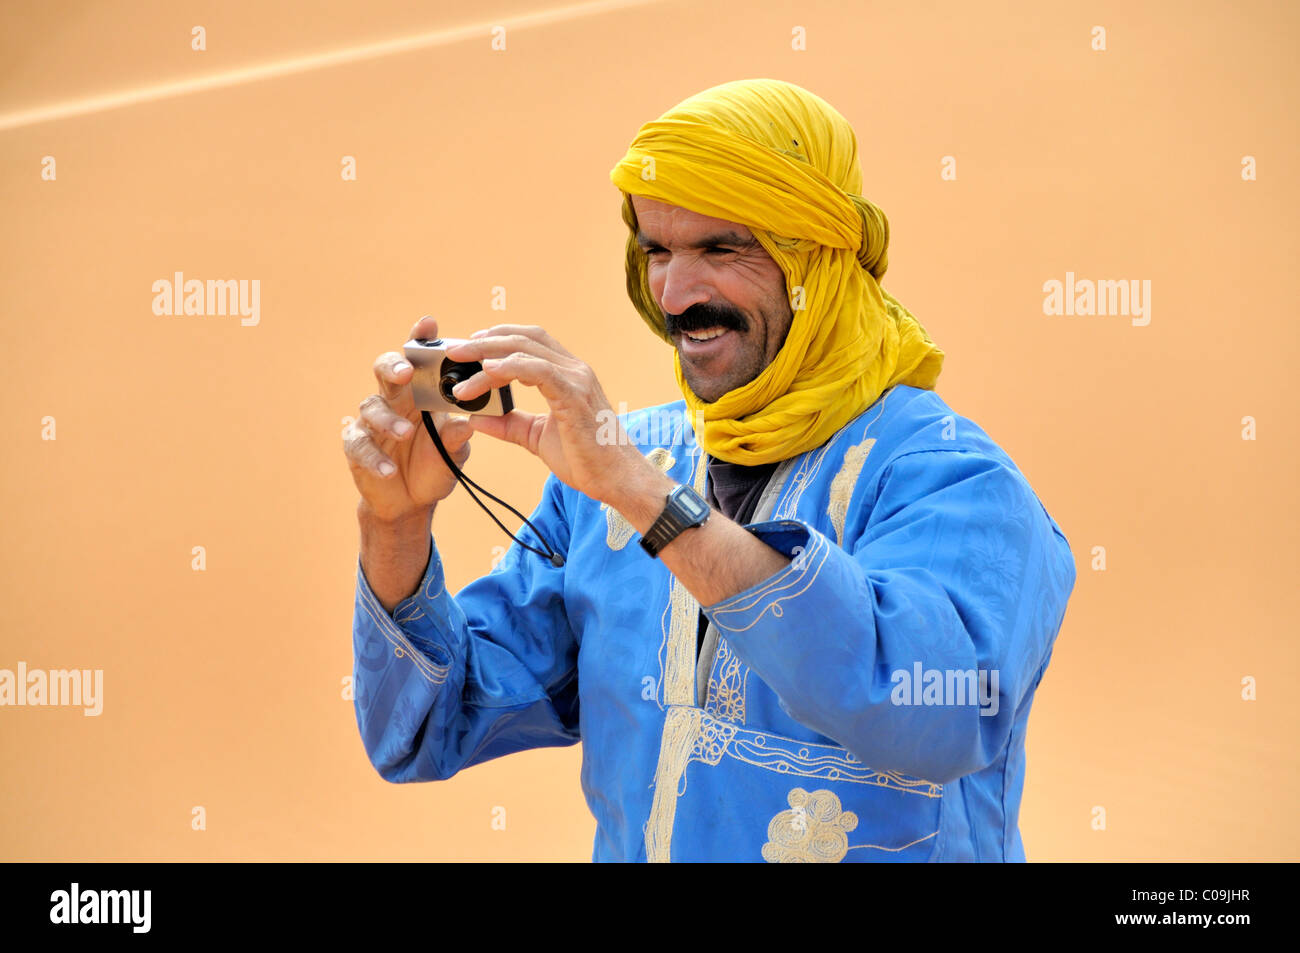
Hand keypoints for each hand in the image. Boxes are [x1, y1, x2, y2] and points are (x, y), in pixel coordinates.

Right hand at [343, 315, 474, 521]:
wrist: (412, 501)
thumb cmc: (434, 464)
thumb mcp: (454, 450)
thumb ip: (459, 434)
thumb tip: (470, 421)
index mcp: (419, 393)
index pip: (418, 359)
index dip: (420, 339)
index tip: (428, 323)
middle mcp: (393, 400)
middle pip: (385, 370)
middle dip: (395, 367)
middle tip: (407, 373)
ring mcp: (371, 422)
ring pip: (371, 407)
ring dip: (388, 420)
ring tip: (405, 434)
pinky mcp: (357, 446)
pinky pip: (360, 445)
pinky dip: (375, 457)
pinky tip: (389, 469)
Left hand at [444, 324, 642, 503]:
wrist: (615, 479)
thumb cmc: (585, 459)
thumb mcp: (536, 438)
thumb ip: (508, 424)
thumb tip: (475, 418)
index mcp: (568, 375)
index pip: (530, 343)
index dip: (499, 339)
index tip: (470, 348)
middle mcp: (574, 369)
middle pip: (524, 339)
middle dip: (486, 341)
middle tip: (454, 349)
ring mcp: (576, 379)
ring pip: (526, 350)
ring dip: (489, 353)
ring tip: (461, 361)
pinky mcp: (574, 395)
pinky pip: (538, 371)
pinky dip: (510, 367)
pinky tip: (487, 371)